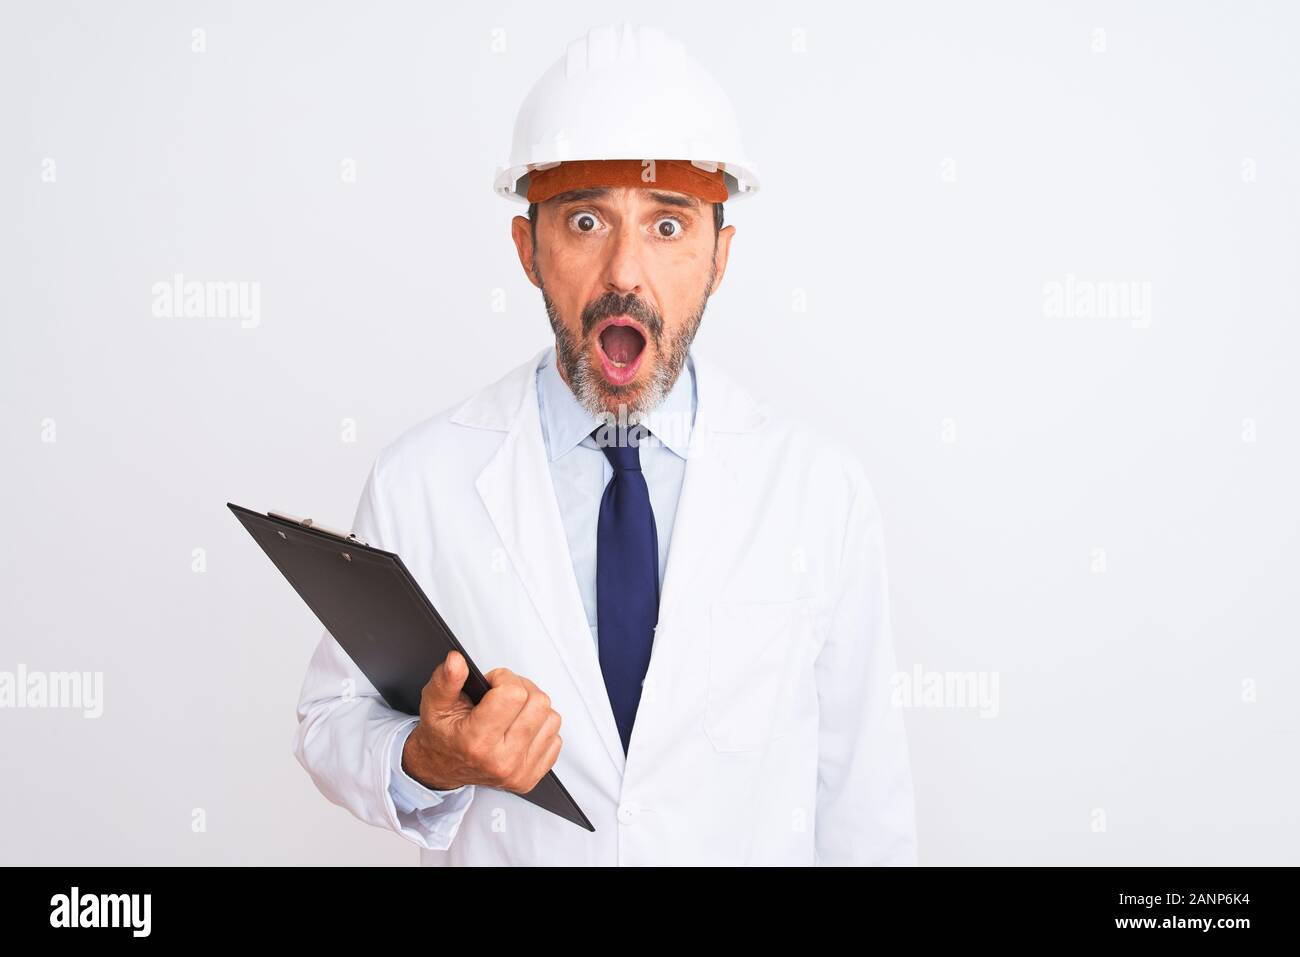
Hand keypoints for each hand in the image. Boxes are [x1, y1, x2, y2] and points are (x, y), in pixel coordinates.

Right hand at [401, 650, 562, 793]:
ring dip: (533, 708)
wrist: (442, 768)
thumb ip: (446, 680)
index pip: (513, 694)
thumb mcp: (435, 704)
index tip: (492, 684)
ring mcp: (519, 771)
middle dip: (521, 689)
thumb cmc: (443, 735)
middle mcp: (501, 760)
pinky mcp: (532, 777)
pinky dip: (540, 729)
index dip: (504, 679)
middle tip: (502, 695)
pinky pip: (555, 738)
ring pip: (551, 718)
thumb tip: (456, 661)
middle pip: (538, 703)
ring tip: (511, 711)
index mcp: (476, 741)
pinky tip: (519, 729)